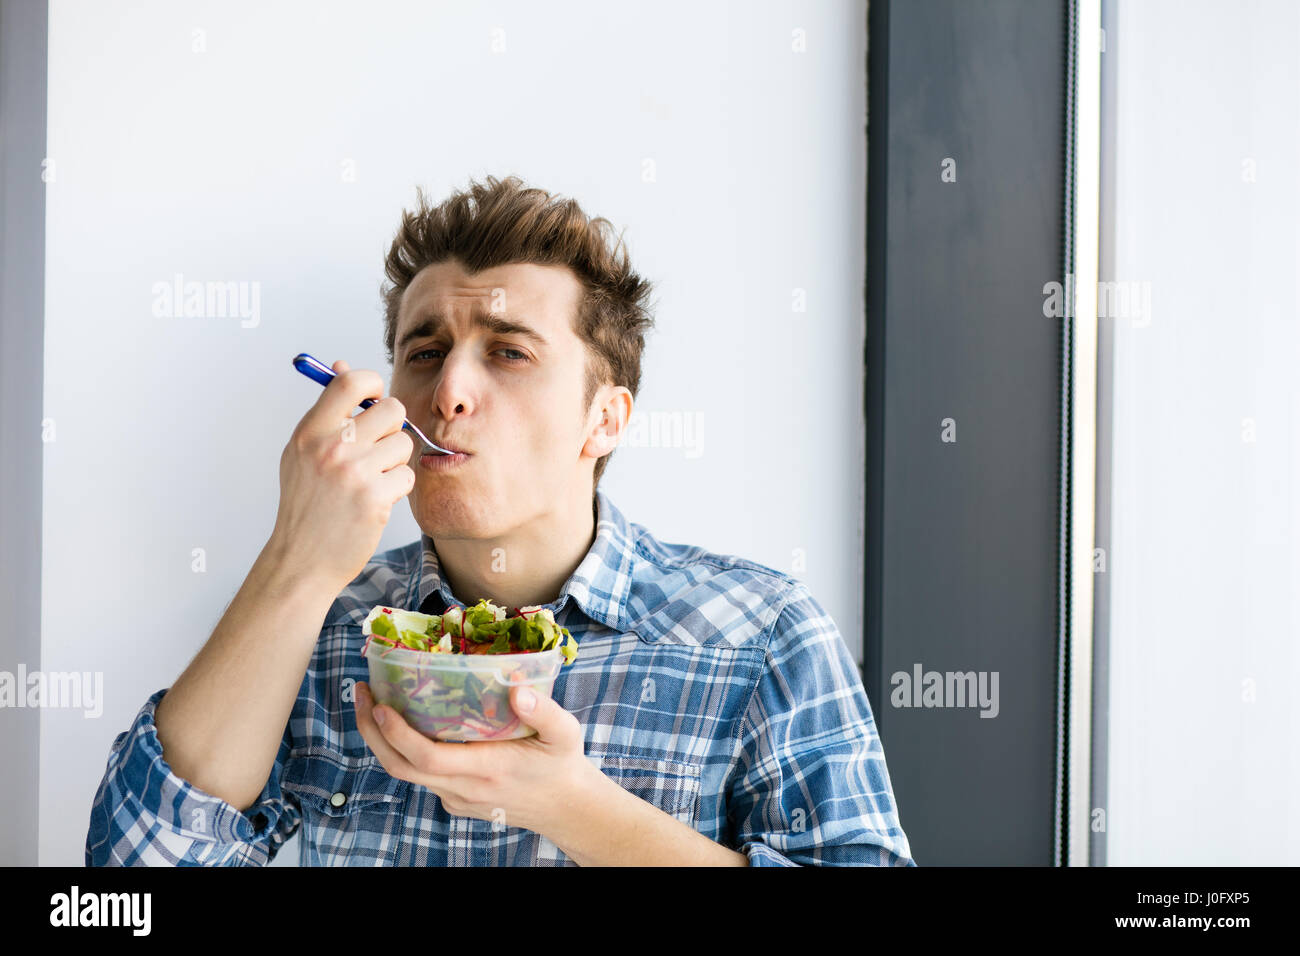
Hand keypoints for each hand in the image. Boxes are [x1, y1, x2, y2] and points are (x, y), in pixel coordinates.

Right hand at [268, 359, 415, 590]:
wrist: (302, 560)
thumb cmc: (306, 504)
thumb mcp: (303, 452)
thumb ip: (327, 412)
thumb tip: (342, 364)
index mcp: (310, 431)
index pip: (350, 381)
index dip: (373, 383)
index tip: (375, 398)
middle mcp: (331, 448)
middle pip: (392, 409)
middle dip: (393, 426)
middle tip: (379, 446)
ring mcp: (354, 473)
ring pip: (404, 444)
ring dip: (395, 461)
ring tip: (372, 479)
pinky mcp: (376, 498)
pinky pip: (407, 475)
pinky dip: (397, 488)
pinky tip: (376, 500)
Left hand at [353, 681, 600, 836]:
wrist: (565, 808)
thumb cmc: (563, 765)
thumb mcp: (565, 733)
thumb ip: (543, 711)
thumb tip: (517, 687)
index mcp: (487, 769)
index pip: (428, 757)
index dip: (398, 734)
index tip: (380, 705)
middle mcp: (464, 788)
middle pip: (401, 768)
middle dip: (372, 732)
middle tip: (362, 692)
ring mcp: (456, 798)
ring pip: (406, 773)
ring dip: (381, 740)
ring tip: (372, 702)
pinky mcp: (455, 800)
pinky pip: (420, 776)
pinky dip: (402, 750)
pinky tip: (403, 722)